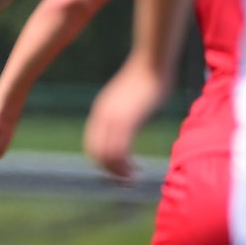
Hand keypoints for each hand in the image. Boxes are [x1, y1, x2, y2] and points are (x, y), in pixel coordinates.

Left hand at [83, 60, 165, 180]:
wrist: (152, 62)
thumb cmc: (149, 78)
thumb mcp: (131, 99)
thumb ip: (128, 113)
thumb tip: (133, 121)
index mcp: (101, 112)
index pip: (93, 145)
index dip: (103, 161)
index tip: (119, 169)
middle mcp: (102, 117)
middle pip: (96, 153)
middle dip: (109, 171)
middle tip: (125, 181)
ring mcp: (112, 119)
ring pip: (106, 156)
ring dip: (117, 172)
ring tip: (131, 180)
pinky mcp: (126, 121)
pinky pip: (119, 151)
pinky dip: (124, 167)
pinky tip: (135, 172)